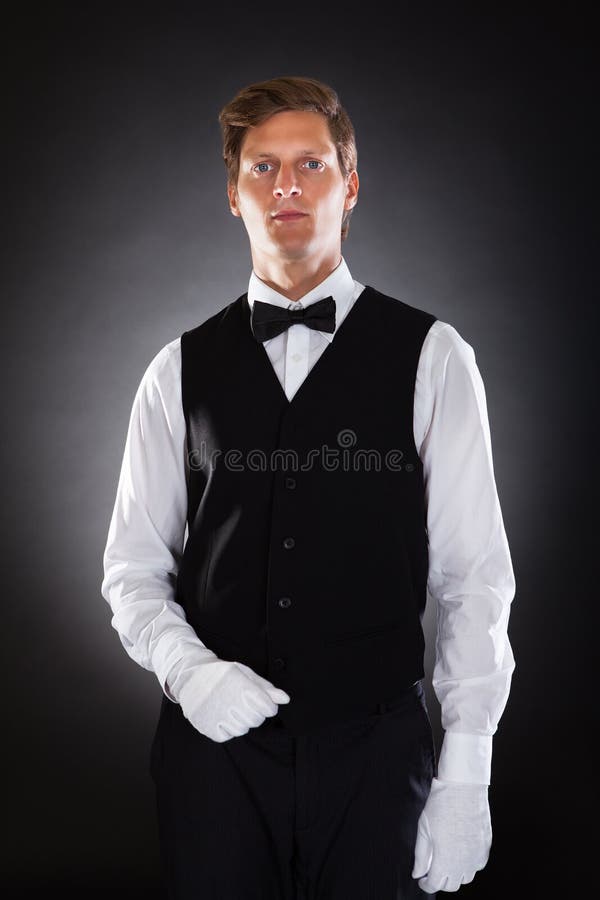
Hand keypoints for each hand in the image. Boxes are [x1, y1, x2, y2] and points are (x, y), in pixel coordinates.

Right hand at [171, 652, 290, 742]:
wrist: (190, 676)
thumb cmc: (222, 674)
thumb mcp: (244, 673)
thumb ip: (265, 687)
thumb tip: (285, 699)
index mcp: (239, 684)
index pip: (267, 707)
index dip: (268, 706)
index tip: (262, 701)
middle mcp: (227, 700)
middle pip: (256, 719)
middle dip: (255, 713)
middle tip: (243, 703)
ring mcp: (215, 714)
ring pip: (242, 729)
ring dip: (241, 721)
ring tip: (231, 708)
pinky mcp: (206, 726)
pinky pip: (227, 736)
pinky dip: (227, 728)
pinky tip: (222, 715)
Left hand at [412, 776, 491, 892]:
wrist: (464, 788)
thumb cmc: (441, 805)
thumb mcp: (424, 829)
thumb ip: (420, 855)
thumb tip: (417, 873)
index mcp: (444, 860)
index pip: (434, 884)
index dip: (426, 884)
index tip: (422, 879)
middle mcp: (462, 863)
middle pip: (451, 885)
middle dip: (440, 881)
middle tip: (432, 870)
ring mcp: (476, 856)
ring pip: (466, 877)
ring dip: (455, 874)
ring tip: (446, 861)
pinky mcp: (485, 847)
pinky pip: (477, 865)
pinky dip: (469, 865)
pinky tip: (461, 853)